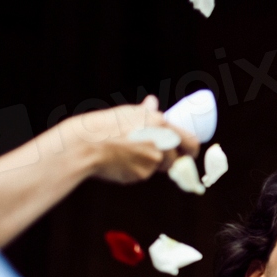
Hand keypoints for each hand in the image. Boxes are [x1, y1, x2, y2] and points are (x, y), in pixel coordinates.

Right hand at [56, 95, 200, 182]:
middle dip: (174, 161)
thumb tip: (153, 101)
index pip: (191, 141)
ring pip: (159, 166)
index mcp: (161, 124)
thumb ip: (146, 112)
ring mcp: (153, 160)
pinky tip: (120, 162)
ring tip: (129, 153)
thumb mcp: (127, 114)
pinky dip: (136, 170)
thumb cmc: (104, 126)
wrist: (85, 144)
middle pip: (178, 158)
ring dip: (151, 164)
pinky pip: (144, 174)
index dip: (191, 150)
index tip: (188, 153)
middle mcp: (161, 142)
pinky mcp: (142, 174)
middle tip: (163, 159)